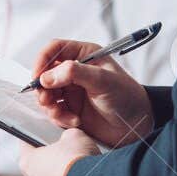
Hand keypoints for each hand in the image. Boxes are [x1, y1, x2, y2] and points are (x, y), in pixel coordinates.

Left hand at [18, 128, 99, 175]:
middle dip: (52, 159)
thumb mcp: (74, 135)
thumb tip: (70, 140)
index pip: (26, 144)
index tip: (45, 134)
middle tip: (67, 151)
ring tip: (80, 169)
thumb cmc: (78, 160)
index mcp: (27, 162)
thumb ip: (66, 136)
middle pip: (39, 166)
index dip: (36, 136)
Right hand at [31, 39, 154, 147]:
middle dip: (43, 88)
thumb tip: (47, 76)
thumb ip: (74, 73)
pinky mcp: (71, 108)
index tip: (38, 76)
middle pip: (45, 73)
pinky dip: (59, 117)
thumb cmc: (128, 98)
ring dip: (50, 105)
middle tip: (47, 99)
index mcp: (85, 56)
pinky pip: (53, 110)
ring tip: (61, 113)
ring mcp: (72, 90)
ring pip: (46, 93)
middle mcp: (75, 71)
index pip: (55, 49)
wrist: (138, 126)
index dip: (42, 60)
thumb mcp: (103, 80)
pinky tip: (75, 121)